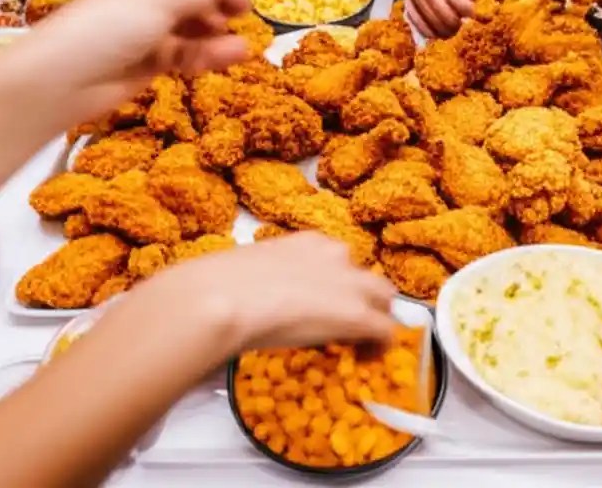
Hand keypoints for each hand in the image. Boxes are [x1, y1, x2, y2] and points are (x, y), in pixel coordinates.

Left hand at [26, 0, 250, 115]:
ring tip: (241, 46)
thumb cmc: (112, 23)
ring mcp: (152, 26)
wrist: (67, 76)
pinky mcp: (152, 58)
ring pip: (196, 24)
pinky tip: (233, 56)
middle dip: (224, 2)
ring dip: (219, 32)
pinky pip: (188, 51)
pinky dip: (209, 53)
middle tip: (242, 19)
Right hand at [137, 233, 397, 351]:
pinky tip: (366, 359)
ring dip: (375, 320)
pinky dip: (379, 347)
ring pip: (384, 299)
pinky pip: (384, 331)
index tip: (322, 303)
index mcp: (306, 242)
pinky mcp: (357, 315)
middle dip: (362, 300)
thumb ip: (258, 282)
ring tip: (360, 344)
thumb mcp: (244, 273)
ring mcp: (349, 284)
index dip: (334, 285)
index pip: (336, 260)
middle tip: (346, 326)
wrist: (220, 298)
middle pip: (367, 278)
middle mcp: (334, 255)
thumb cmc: (217, 285)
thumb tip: (240, 298)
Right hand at [400, 0, 474, 37]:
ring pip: (429, 19)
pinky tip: (437, 32)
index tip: (475, 14)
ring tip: (455, 30)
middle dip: (457, 24)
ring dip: (444, 29)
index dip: (469, 12)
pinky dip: (426, 29)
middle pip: (442, 13)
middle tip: (465, 25)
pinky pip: (414, 18)